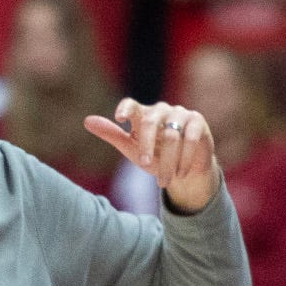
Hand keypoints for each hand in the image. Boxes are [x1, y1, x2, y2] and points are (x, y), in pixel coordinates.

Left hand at [84, 98, 222, 210]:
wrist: (185, 169)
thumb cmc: (154, 156)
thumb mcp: (131, 148)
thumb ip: (112, 134)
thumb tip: (87, 121)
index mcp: (142, 114)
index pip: (131, 104)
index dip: (125, 109)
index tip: (119, 119)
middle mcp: (161, 110)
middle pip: (150, 121)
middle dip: (146, 145)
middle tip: (143, 164)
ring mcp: (181, 114)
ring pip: (171, 135)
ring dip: (168, 161)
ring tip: (164, 180)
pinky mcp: (198, 123)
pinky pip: (190, 139)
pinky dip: (185, 158)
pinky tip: (180, 173)